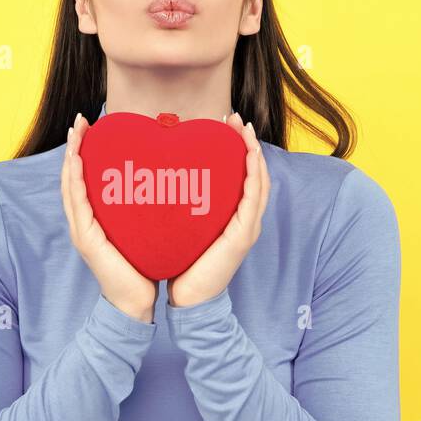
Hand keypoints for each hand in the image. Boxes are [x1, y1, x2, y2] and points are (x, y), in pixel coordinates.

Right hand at [61, 112, 158, 322]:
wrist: (136, 304)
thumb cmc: (144, 268)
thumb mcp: (145, 232)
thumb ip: (147, 211)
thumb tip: (167, 186)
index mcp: (98, 220)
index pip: (87, 180)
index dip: (86, 153)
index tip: (92, 127)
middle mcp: (85, 222)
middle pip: (73, 177)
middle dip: (75, 147)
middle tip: (81, 120)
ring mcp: (82, 230)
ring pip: (70, 186)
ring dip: (71, 156)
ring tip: (76, 131)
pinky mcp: (86, 239)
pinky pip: (77, 203)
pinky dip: (74, 179)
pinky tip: (76, 160)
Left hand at [167, 114, 270, 307]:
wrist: (188, 302)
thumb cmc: (181, 266)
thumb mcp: (182, 229)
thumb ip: (181, 207)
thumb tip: (161, 181)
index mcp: (232, 218)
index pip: (241, 176)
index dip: (238, 149)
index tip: (225, 124)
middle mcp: (245, 220)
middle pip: (255, 173)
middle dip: (246, 143)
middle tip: (235, 118)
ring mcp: (248, 228)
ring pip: (259, 181)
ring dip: (253, 152)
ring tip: (242, 128)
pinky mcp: (243, 235)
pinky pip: (253, 199)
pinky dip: (254, 175)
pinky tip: (249, 156)